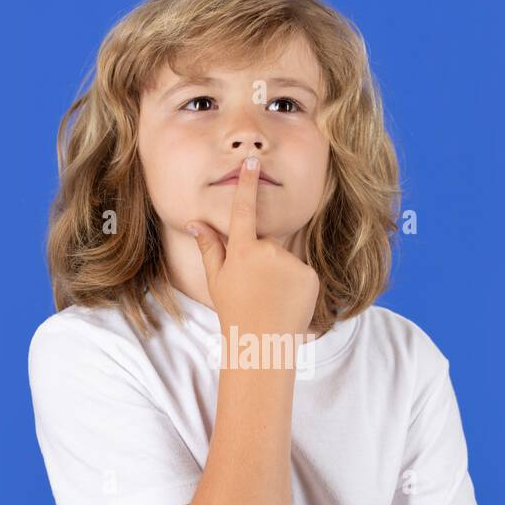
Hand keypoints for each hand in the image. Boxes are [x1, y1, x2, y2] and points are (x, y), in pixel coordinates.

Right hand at [187, 156, 319, 339]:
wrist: (263, 343)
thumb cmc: (235, 312)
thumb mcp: (217, 280)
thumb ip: (210, 247)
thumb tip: (195, 223)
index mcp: (242, 250)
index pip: (243, 210)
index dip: (247, 184)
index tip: (252, 162)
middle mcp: (268, 251)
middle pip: (265, 244)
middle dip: (260, 260)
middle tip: (253, 289)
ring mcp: (291, 263)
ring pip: (283, 259)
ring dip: (278, 274)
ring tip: (270, 298)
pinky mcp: (310, 275)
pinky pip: (300, 272)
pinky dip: (294, 284)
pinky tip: (286, 302)